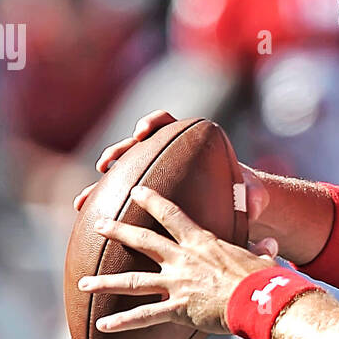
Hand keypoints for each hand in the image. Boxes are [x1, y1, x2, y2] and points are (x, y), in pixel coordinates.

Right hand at [72, 111, 272, 240]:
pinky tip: (86, 216)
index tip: (143, 132)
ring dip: (103, 186)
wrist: (239, 206)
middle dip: (119, 152)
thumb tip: (255, 205)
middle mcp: (166, 156)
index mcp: (189, 146)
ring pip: (123, 173)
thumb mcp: (252, 195)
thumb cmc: (245, 194)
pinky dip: (103, 204)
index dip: (153, 123)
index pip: (167, 123)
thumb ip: (253, 196)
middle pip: (136, 146)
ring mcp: (153, 174)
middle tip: (108, 162)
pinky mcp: (147, 195)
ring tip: (84, 199)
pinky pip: (121, 197)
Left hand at [77, 184, 280, 335]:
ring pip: (133, 281)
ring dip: (105, 282)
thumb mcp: (262, 259)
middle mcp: (183, 259)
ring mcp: (177, 284)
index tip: (136, 191)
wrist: (259, 299)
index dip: (152, 201)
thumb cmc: (263, 278)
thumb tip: (272, 245)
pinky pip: (144, 317)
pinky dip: (122, 322)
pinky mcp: (177, 309)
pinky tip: (103, 324)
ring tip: (83, 282)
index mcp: (202, 242)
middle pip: (143, 240)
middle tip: (98, 223)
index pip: (172, 215)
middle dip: (118, 231)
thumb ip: (261, 251)